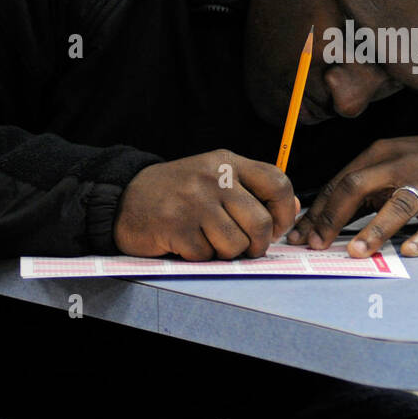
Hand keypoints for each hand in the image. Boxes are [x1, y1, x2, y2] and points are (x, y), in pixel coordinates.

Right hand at [114, 150, 298, 260]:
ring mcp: (194, 201)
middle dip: (258, 244)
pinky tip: (188, 243)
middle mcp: (213, 177)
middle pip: (261, 222)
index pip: (277, 183)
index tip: (277, 227)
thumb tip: (292, 210)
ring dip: (227, 253)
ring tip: (212, 243)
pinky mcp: (176, 225)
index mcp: (228, 162)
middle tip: (246, 248)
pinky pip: (206, 254)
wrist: (126, 197)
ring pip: (235, 244)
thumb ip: (252, 190)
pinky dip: (200, 256)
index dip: (285, 212)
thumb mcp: (215, 178)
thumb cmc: (179, 192)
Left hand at [287, 133, 417, 257]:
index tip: (300, 236)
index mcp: (379, 155)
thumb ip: (362, 191)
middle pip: (358, 186)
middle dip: (333, 216)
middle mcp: (399, 166)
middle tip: (317, 244)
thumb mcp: (391, 166)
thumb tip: (322, 222)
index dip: (317, 211)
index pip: (339, 182)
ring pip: (397, 205)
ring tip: (357, 252)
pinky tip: (410, 251)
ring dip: (374, 229)